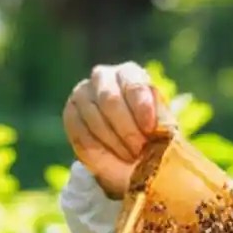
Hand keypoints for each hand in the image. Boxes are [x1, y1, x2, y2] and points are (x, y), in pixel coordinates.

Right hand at [62, 62, 173, 198]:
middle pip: (110, 101)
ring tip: (130, 159)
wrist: (124, 145)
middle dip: (127, 130)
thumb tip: (161, 127)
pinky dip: (96, 150)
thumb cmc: (149, 131)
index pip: (134, 85)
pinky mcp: (70, 112)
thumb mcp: (162, 126)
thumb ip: (161, 123)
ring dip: (114, 144)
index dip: (142, 107)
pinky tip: (111, 159)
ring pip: (94, 119)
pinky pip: (79, 132)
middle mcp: (103, 76)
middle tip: (139, 152)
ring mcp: (82, 93)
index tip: (150, 130)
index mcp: (130, 73)